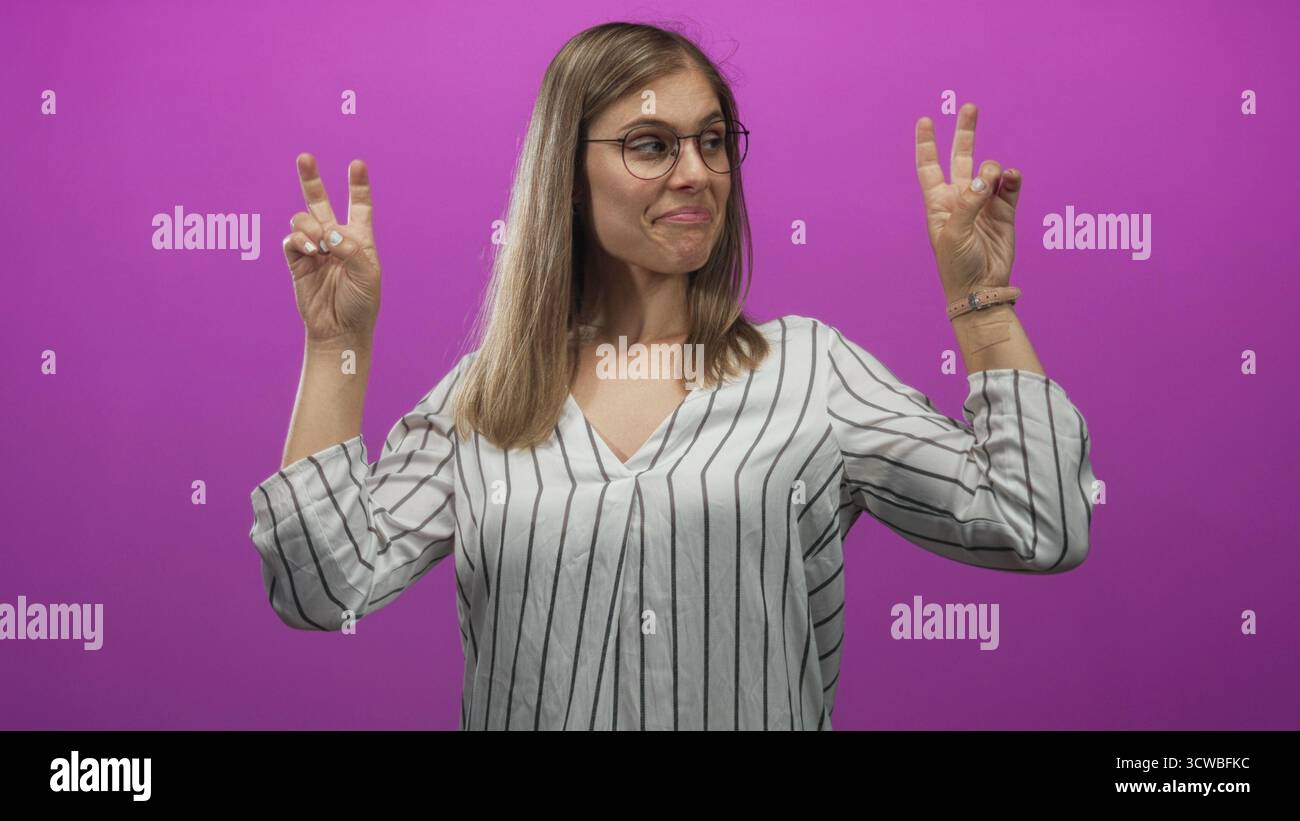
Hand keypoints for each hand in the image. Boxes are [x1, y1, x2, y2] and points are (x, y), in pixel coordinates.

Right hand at [282, 153, 381, 346]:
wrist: (340, 329)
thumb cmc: (361, 304)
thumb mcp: (368, 276)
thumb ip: (351, 250)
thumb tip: (328, 232)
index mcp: (359, 240)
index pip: (360, 207)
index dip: (358, 186)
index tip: (357, 164)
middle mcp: (335, 239)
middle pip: (321, 202)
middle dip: (311, 180)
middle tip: (304, 157)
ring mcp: (315, 249)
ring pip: (303, 220)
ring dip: (310, 226)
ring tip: (320, 245)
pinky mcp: (297, 262)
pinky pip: (292, 240)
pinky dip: (300, 240)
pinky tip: (311, 250)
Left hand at [914, 103, 1021, 302]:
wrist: (981, 288)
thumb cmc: (956, 265)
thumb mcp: (953, 234)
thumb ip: (968, 203)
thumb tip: (985, 178)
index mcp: (939, 203)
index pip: (929, 167)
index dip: (926, 144)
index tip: (924, 120)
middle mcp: (961, 199)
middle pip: (961, 158)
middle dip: (965, 133)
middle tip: (970, 108)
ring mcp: (984, 204)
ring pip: (989, 170)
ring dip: (992, 168)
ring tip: (994, 178)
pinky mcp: (1005, 212)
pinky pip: (1010, 186)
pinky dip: (1012, 178)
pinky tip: (1011, 178)